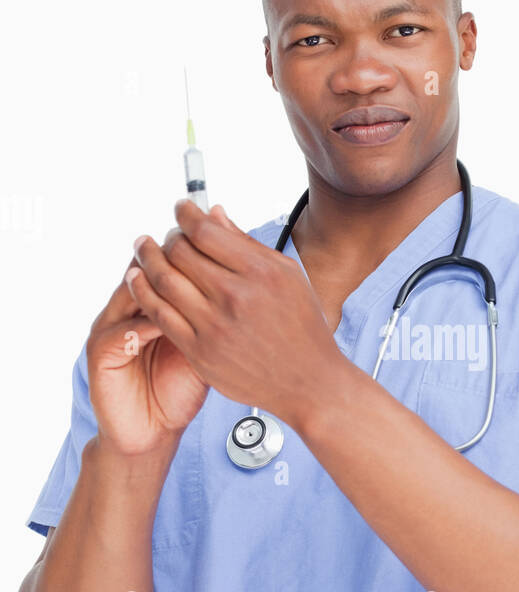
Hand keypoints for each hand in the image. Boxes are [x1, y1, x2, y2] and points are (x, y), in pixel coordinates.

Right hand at [88, 256, 208, 457]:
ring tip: (186, 285)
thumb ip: (217, 317)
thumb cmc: (179, 390)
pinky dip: (144, 326)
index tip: (222, 250)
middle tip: (202, 259)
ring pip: (130, 292)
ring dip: (157, 287)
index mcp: (150, 303)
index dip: (192, 255)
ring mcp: (109, 328)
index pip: (167, 264)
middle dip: (174, 262)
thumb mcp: (206, 348)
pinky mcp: (99, 354)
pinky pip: (121, 332)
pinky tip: (168, 324)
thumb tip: (251, 291)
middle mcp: (126, 309)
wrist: (151, 431)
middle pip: (147, 269)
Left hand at [125, 201, 341, 429]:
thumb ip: (248, 244)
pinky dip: (143, 292)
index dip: (185, 214)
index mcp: (261, 272)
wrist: (308, 383)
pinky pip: (160, 315)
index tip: (181, 208)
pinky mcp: (201, 352)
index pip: (205, 231)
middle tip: (166, 235)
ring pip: (164, 281)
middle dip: (168, 237)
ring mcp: (215, 326)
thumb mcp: (289, 277)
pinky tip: (137, 279)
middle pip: (181, 252)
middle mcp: (236, 296)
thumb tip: (214, 213)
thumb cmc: (302, 327)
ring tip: (142, 248)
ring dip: (147, 259)